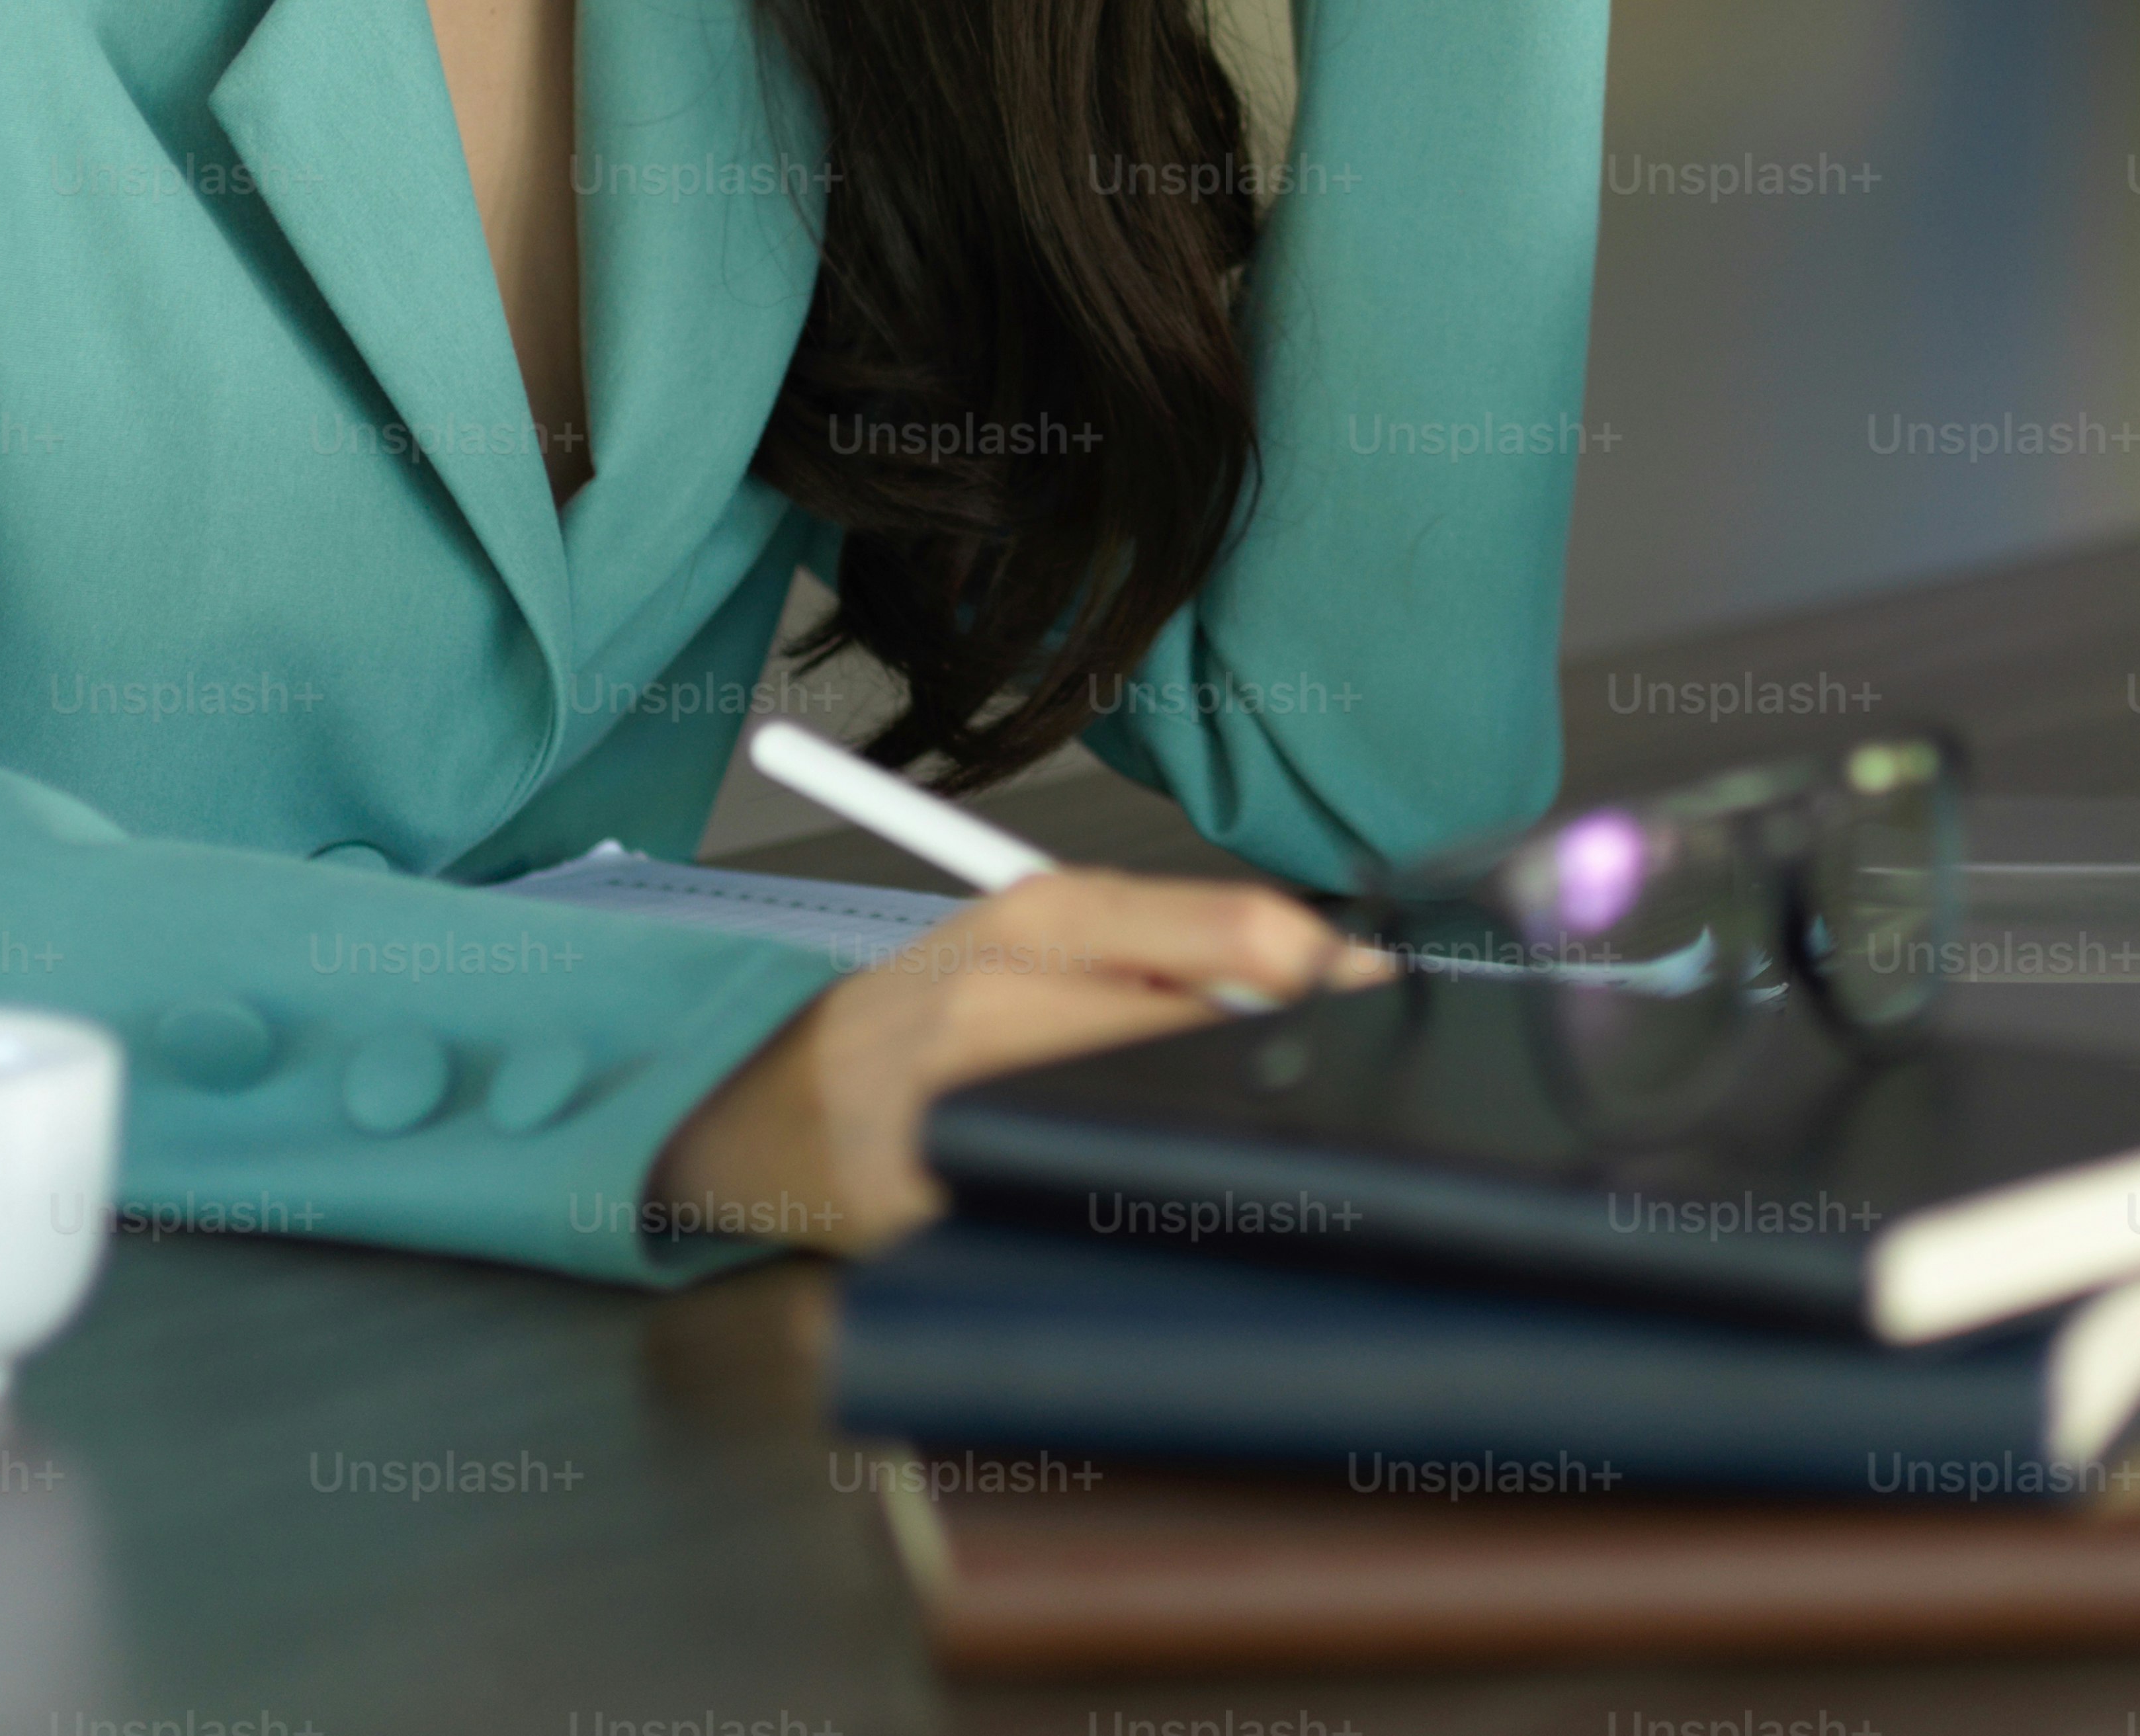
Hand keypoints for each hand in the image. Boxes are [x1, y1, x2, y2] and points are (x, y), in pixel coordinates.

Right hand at [647, 868, 1392, 1254]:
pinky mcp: (929, 1203)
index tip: (1371, 1005)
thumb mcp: (1037, 936)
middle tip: (1338, 1097)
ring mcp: (959, 1105)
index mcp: (1036, 916)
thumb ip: (1171, 941)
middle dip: (1287, 1072)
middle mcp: (998, 999)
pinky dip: (1131, 1223)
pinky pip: (1070, 1218)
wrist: (768, 1101)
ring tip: (1252, 1165)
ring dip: (1220, 1154)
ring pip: (1150, 1135)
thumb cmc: (932, 1014)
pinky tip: (1153, 1223)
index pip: (1236, 932)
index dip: (1327, 976)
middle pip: (1205, 1037)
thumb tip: (1321, 971)